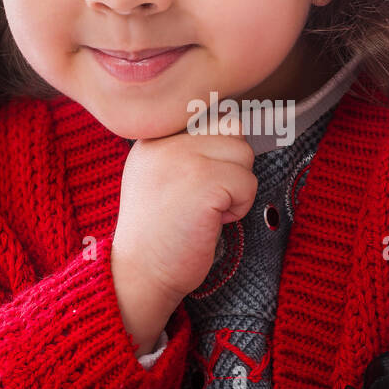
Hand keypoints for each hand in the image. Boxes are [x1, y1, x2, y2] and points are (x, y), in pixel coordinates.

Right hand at [112, 114, 257, 306]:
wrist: (141, 273)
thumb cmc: (159, 234)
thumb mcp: (160, 176)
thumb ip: (188, 149)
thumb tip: (236, 126)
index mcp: (153, 138)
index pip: (210, 115)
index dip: (219, 148)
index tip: (205, 179)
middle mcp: (165, 141)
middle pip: (232, 128)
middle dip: (232, 164)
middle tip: (208, 197)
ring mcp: (184, 158)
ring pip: (244, 154)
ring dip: (237, 187)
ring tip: (207, 210)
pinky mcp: (205, 182)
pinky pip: (247, 183)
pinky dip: (239, 207)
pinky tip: (211, 222)